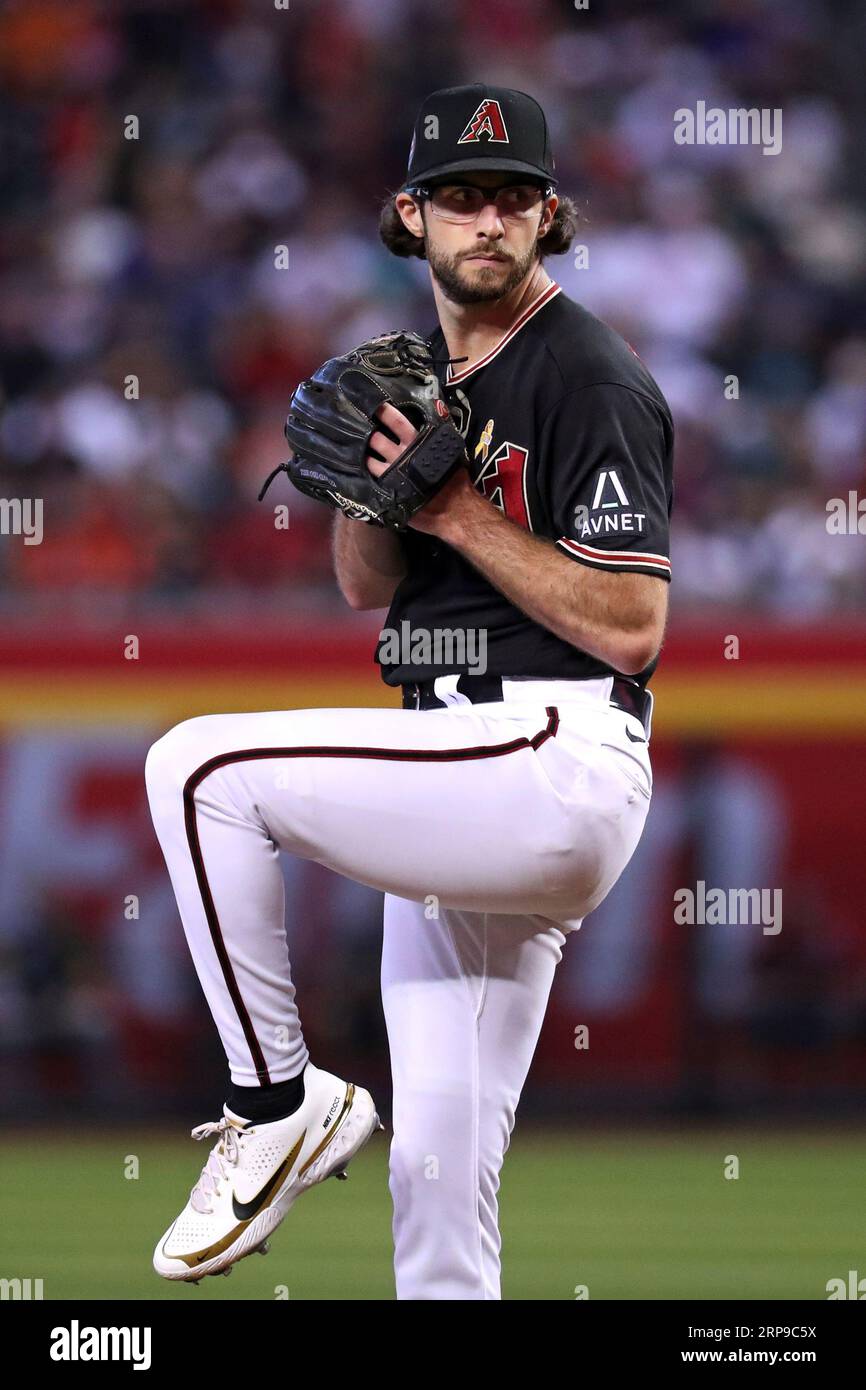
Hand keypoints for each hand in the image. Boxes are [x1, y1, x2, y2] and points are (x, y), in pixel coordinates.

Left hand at [365, 402, 475, 538]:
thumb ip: (436, 441)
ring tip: (359, 450)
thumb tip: (432, 428)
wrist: (454, 508)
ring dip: (365, 455)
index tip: (375, 405)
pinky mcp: (390, 489)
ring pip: (371, 460)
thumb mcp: (449, 453)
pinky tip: (363, 469)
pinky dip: (368, 472)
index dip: (385, 413)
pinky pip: (374, 478)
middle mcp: (403, 455)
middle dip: (369, 434)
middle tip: (361, 429)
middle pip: (378, 440)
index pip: (398, 423)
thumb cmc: (455, 480)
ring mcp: (394, 473)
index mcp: (418, 443)